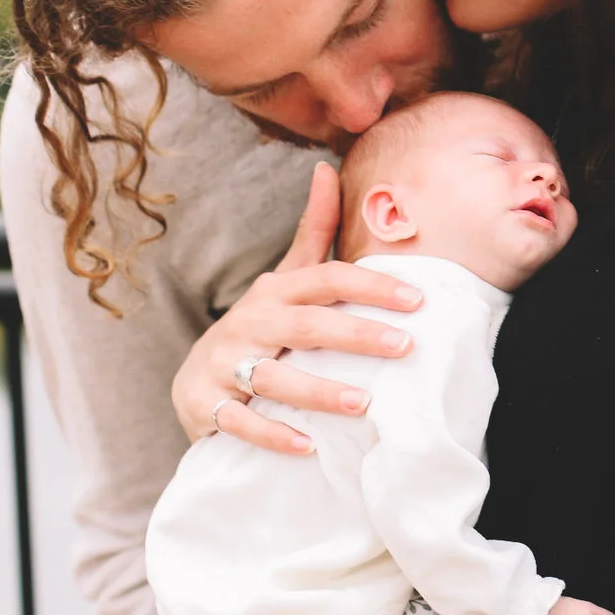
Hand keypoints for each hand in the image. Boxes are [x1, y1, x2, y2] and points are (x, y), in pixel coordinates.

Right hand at [169, 162, 427, 450]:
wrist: (195, 378)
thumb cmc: (261, 325)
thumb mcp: (286, 279)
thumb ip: (314, 230)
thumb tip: (326, 168)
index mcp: (276, 292)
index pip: (326, 279)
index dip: (371, 286)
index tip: (419, 300)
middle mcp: (249, 323)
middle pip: (305, 326)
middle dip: (356, 335)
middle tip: (406, 347)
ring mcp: (224, 365)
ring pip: (273, 378)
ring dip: (319, 392)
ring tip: (365, 403)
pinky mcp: (207, 406)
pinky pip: (240, 424)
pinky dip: (273, 435)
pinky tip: (309, 446)